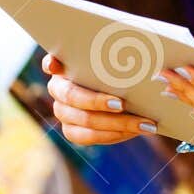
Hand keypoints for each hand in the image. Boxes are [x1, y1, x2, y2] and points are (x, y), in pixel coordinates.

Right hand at [42, 54, 158, 147]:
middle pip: (73, 97)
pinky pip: (90, 137)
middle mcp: (58, 89)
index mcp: (64, 67)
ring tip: (142, 123)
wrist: (126, 95)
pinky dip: (114, 135)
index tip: (56, 65)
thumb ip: (115, 56)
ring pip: (85, 121)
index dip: (51, 64)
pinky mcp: (72, 131)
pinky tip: (134, 131)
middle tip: (121, 103)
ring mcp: (63, 112)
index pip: (51, 62)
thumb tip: (133, 62)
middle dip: (97, 101)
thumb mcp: (120, 60)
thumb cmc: (121, 70)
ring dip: (116, 123)